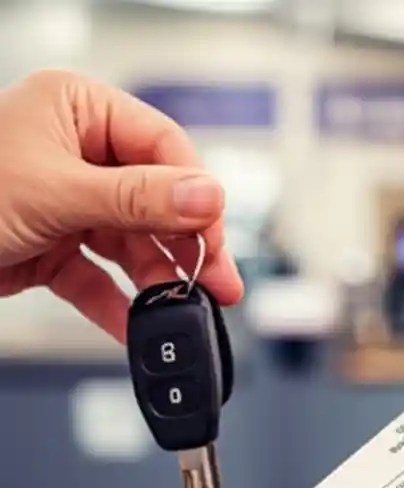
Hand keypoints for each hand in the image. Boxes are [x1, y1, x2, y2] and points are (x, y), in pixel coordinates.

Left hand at [0, 70, 243, 341]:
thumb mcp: (56, 194)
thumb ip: (140, 199)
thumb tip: (209, 197)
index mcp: (77, 110)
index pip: (164, 148)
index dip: (196, 196)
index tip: (215, 236)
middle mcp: (75, 151)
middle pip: (156, 200)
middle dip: (184, 247)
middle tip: (215, 282)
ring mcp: (64, 200)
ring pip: (132, 243)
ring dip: (156, 281)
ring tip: (179, 308)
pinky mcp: (50, 246)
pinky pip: (98, 276)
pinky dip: (117, 303)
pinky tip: (136, 323)